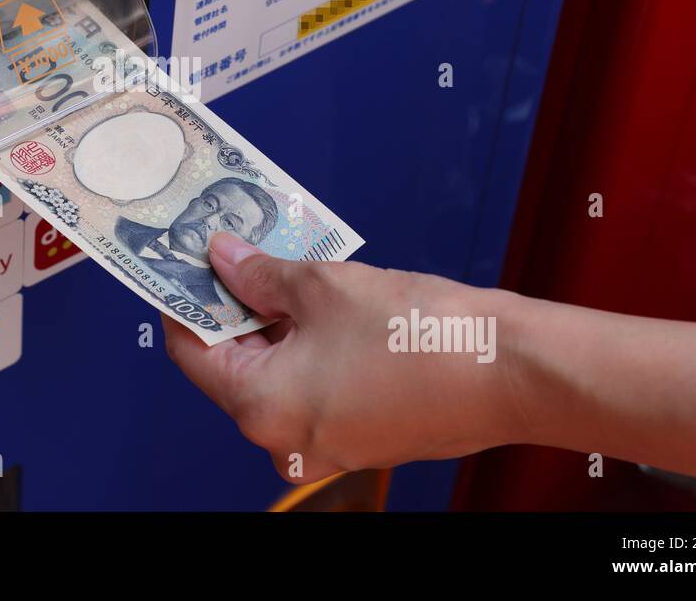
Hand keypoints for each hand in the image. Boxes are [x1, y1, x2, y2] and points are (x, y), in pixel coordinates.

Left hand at [162, 233, 521, 483]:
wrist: (508, 372)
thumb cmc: (417, 335)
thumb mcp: (321, 285)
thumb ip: (259, 274)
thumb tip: (223, 258)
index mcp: (260, 408)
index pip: (192, 350)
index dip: (187, 299)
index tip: (187, 261)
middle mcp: (285, 440)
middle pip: (234, 364)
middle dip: (235, 306)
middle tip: (239, 251)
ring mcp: (325, 444)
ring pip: (277, 374)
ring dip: (275, 323)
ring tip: (284, 267)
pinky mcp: (360, 437)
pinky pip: (314, 388)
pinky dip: (309, 348)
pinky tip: (322, 303)